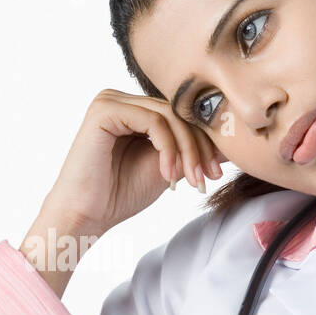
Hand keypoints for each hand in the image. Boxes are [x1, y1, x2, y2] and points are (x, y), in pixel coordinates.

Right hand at [41, 89, 226, 238]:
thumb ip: (190, 150)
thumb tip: (230, 142)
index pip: (180, 115)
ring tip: (190, 180)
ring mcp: (110, 100)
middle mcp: (121, 99)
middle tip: (208, 178)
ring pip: (169, 116)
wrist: (86, 216)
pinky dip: (167, 147)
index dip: (203, 142)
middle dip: (199, 148)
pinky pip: (152, 120)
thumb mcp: (166, 168)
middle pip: (177, 113)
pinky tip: (167, 174)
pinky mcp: (104, 109)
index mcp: (134, 109)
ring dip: (187, 150)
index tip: (215, 174)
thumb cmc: (118, 195)